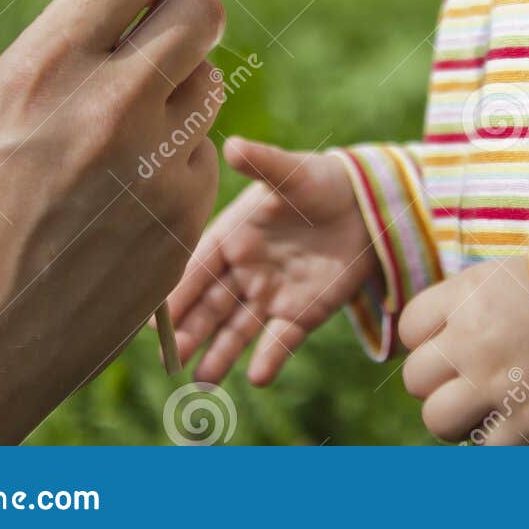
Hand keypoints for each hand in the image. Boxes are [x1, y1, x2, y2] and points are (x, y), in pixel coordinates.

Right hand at [167, 137, 378, 384]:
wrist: (367, 205)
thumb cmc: (321, 181)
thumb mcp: (292, 173)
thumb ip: (262, 163)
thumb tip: (231, 145)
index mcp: (235, 235)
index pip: (200, 267)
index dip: (181, 291)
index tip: (160, 317)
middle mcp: (246, 270)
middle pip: (212, 304)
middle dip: (193, 331)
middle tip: (173, 357)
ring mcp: (272, 294)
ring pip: (239, 329)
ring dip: (220, 354)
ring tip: (202, 383)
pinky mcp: (301, 313)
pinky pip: (281, 340)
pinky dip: (270, 358)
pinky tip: (257, 377)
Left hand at [399, 255, 528, 444]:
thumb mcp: (509, 275)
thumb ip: (470, 299)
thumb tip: (441, 326)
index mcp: (466, 296)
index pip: (410, 327)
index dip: (426, 339)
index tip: (448, 341)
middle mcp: (470, 340)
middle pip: (416, 378)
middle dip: (437, 383)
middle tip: (465, 380)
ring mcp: (494, 385)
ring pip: (436, 420)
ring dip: (456, 418)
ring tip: (483, 408)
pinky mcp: (523, 424)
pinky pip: (482, 450)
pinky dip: (494, 444)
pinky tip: (512, 426)